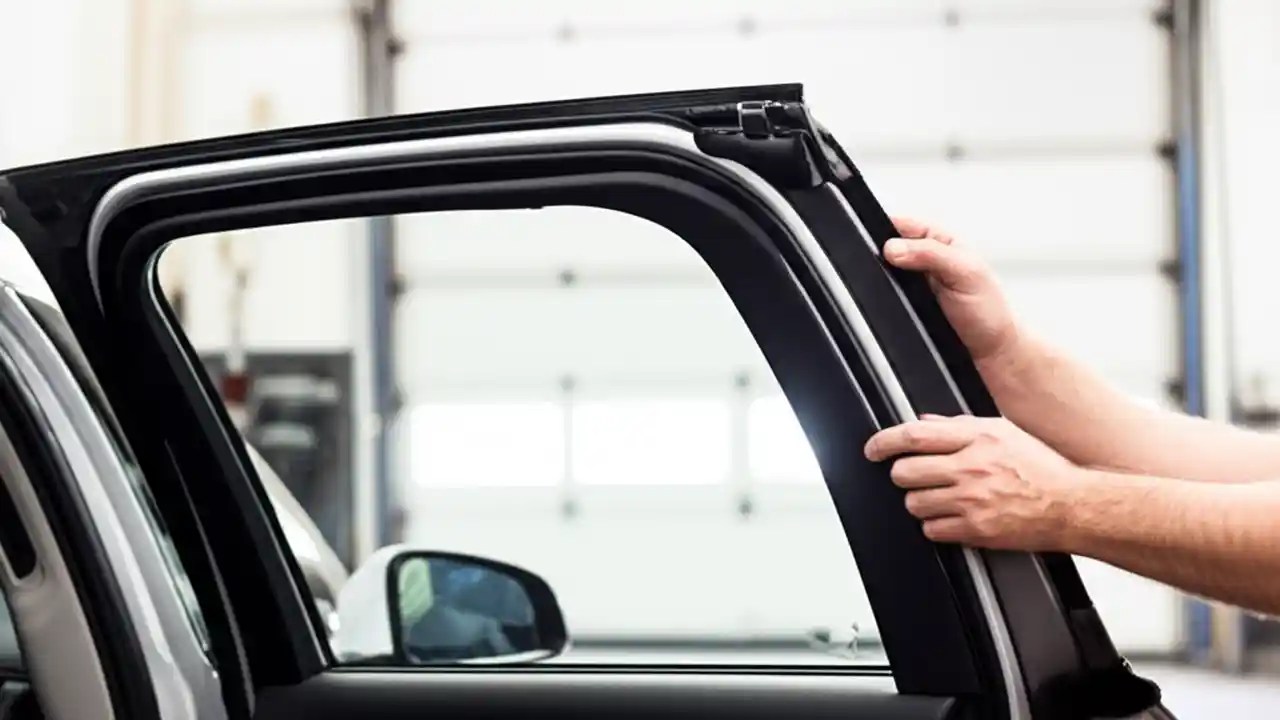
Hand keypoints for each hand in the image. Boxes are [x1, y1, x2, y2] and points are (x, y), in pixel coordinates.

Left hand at [864, 415, 1081, 550]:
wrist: (1071, 506)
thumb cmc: (1041, 468)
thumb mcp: (1002, 432)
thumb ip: (959, 425)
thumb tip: (923, 422)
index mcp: (977, 438)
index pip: (914, 436)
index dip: (884, 442)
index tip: (873, 449)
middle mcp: (971, 467)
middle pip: (904, 472)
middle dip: (902, 475)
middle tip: (915, 477)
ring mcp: (972, 501)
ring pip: (913, 503)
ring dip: (919, 501)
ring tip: (940, 498)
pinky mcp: (975, 530)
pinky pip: (931, 529)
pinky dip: (935, 525)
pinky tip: (952, 517)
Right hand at [886, 217, 1019, 362]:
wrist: (990, 353)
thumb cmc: (989, 311)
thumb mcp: (966, 272)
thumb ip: (931, 254)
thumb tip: (893, 248)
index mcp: (939, 240)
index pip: (901, 224)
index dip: (885, 230)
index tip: (879, 244)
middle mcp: (923, 259)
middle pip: (885, 248)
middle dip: (879, 257)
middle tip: (886, 270)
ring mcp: (912, 283)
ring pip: (881, 274)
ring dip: (879, 281)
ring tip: (893, 292)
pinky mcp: (904, 306)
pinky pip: (883, 297)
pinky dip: (880, 300)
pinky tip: (888, 305)